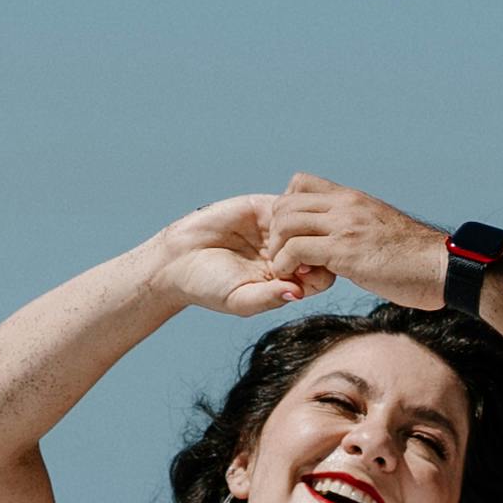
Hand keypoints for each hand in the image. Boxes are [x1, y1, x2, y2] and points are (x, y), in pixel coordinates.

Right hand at [137, 195, 324, 315]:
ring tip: (272, 238)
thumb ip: (270, 297)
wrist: (179, 258)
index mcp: (288, 281)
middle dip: (314, 247)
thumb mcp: (240, 300)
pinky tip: (269, 221)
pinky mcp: (263, 208)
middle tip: (293, 252)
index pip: (323, 274)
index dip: (321, 271)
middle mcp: (288, 255)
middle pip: (321, 246)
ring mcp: (277, 231)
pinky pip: (289, 203)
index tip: (302, 271)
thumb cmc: (209, 287)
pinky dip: (286, 209)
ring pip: (308, 223)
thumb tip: (298, 294)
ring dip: (298, 228)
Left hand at [267, 174, 453, 310]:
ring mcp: (344, 227)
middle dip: (276, 231)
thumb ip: (357, 227)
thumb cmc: (415, 258)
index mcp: (353, 199)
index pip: (301, 182)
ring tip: (288, 269)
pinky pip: (296, 251)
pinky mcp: (345, 252)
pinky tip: (297, 279)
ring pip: (286, 224)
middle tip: (284, 255)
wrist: (441, 267)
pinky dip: (287, 266)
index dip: (287, 206)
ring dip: (279, 250)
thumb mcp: (380, 230)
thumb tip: (343, 240)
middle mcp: (346, 206)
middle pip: (286, 203)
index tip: (293, 234)